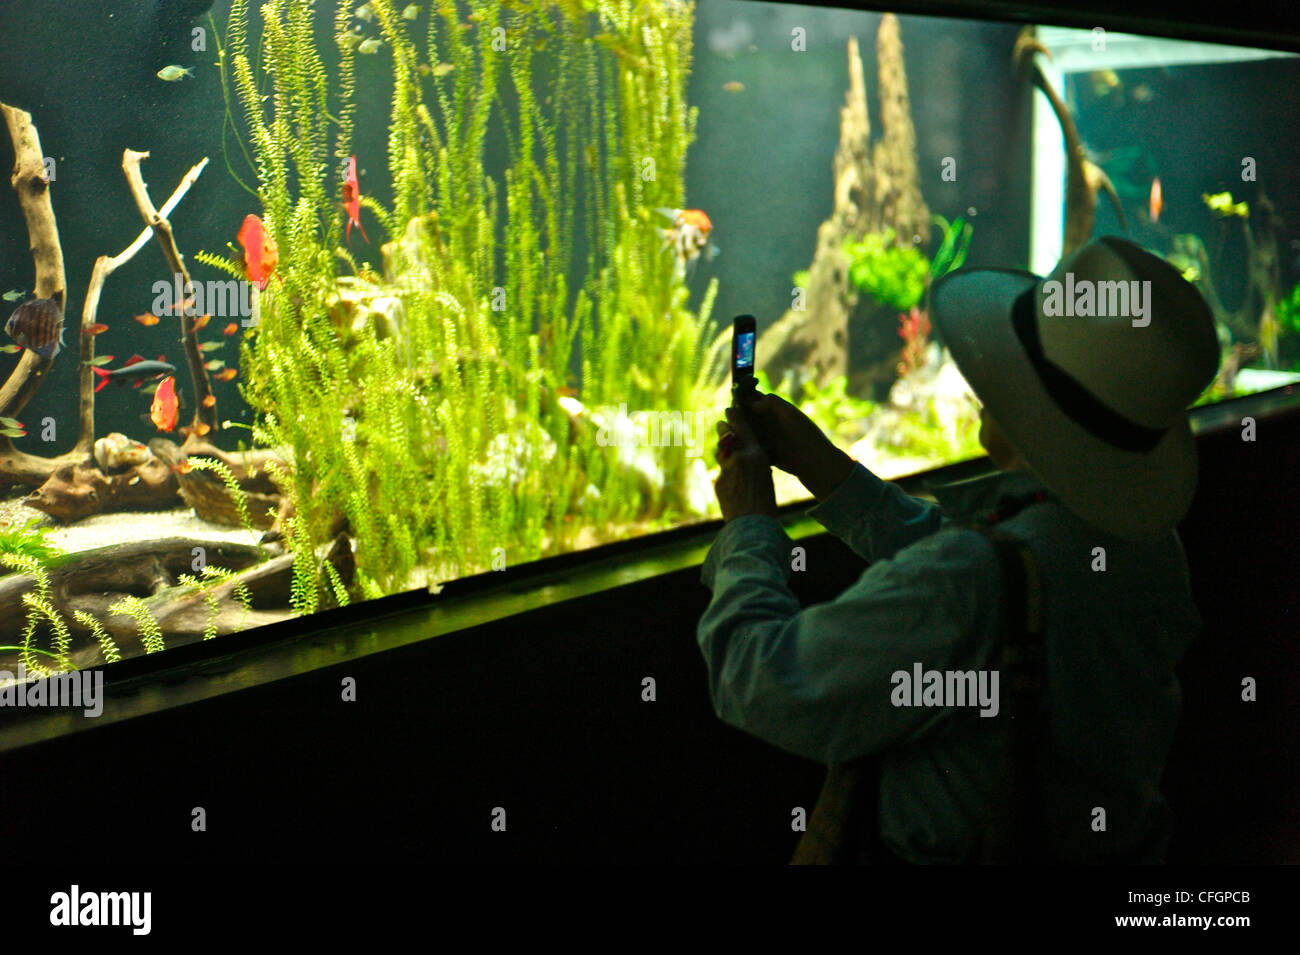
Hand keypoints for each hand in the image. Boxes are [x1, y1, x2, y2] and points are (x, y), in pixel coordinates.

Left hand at [713, 406, 777, 521]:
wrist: (752, 526)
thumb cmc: (766, 503)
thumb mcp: (766, 476)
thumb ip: (755, 463)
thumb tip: (746, 456)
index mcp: (756, 455)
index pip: (743, 428)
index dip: (735, 417)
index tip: (729, 409)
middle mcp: (739, 458)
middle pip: (726, 436)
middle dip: (723, 429)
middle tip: (721, 424)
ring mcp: (725, 470)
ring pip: (721, 453)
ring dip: (724, 451)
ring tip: (728, 452)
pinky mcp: (718, 482)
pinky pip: (721, 472)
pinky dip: (726, 474)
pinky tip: (732, 483)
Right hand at [742, 391, 853, 500]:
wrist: (814, 461)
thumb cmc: (804, 434)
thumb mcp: (789, 413)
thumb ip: (771, 403)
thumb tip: (751, 403)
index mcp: (776, 410)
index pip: (756, 399)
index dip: (745, 395)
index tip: (734, 394)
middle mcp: (770, 422)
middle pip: (748, 414)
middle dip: (739, 413)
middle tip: (730, 414)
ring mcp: (766, 438)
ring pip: (747, 430)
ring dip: (739, 429)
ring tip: (731, 428)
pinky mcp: (764, 452)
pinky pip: (750, 446)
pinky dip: (744, 444)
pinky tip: (736, 443)